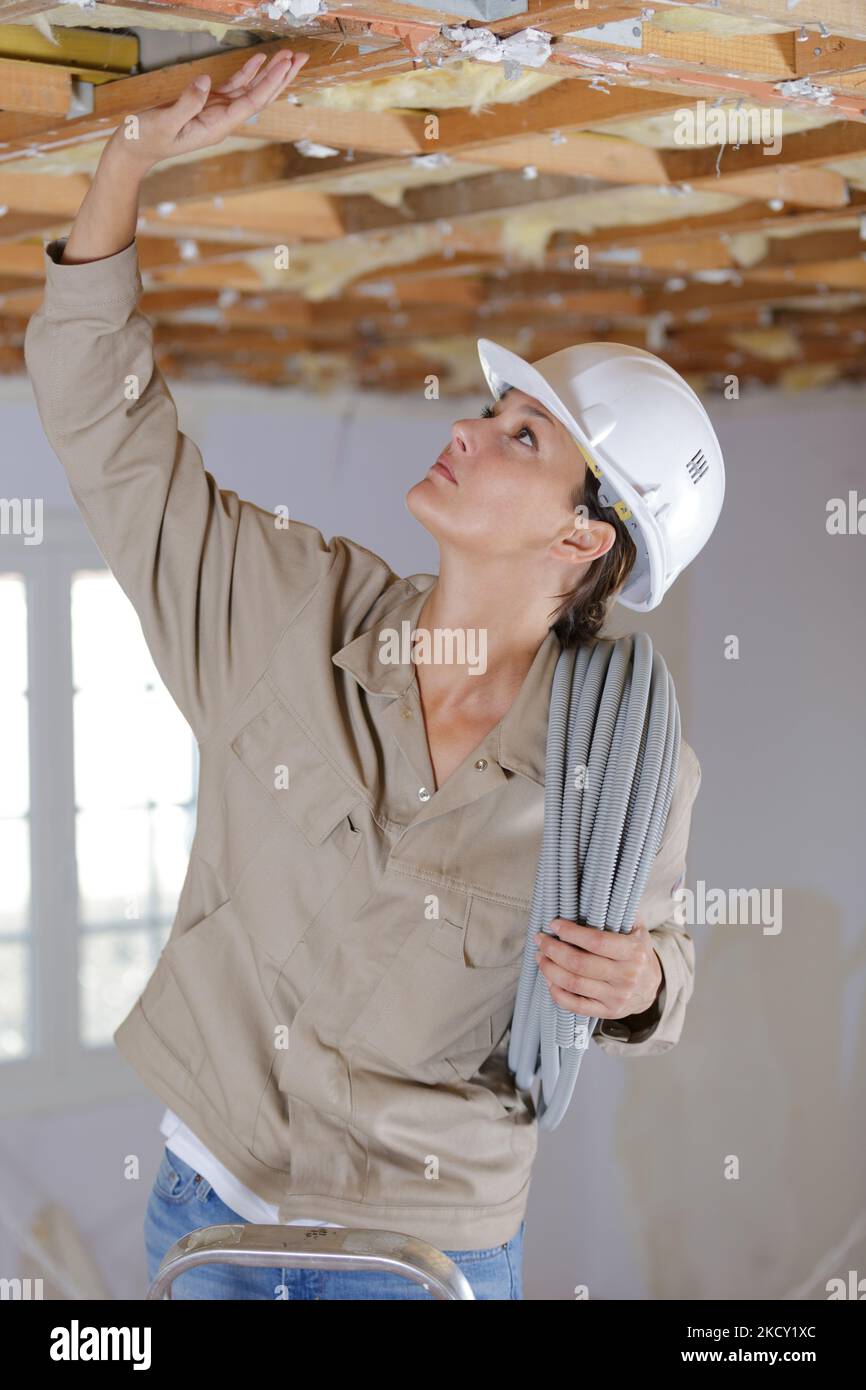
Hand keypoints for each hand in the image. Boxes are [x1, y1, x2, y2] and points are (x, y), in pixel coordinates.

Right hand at [107, 49, 309, 172]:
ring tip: (288, 55)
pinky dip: (248, 73)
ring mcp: (217, 111)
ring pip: (251, 90)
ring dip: (270, 73)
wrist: (133, 149)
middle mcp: (223, 120)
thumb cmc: (146, 138)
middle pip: (260, 97)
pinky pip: (234, 87)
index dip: (271, 81)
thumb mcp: (164, 122)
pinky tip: (260, 60)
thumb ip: (187, 103)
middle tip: (301, 57)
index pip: (252, 102)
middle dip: (282, 77)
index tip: (286, 63)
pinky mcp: (207, 103)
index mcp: (217, 127)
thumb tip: (206, 81)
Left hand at [534, 918, 662, 1020]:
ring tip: (540, 957)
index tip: (554, 924)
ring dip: (550, 969)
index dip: (571, 933)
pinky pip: (576, 1006)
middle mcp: (626, 976)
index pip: (596, 942)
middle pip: (580, 964)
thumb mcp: (637, 929)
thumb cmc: (638, 952)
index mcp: (634, 952)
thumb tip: (596, 888)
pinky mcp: (607, 1012)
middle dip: (553, 950)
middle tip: (540, 940)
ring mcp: (616, 997)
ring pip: (574, 984)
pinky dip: (558, 993)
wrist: (652, 988)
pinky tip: (549, 980)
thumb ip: (620, 911)